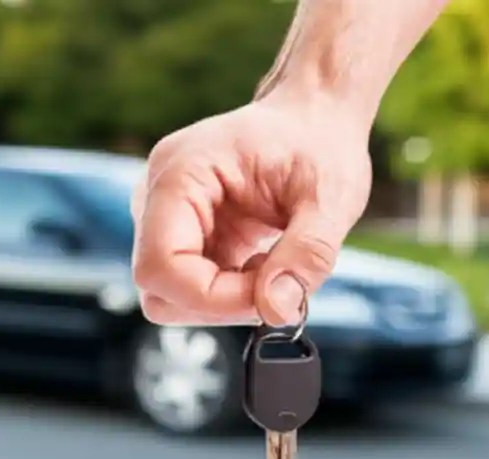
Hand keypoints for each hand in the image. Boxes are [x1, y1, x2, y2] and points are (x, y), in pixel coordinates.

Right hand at [130, 88, 371, 327]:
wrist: (314, 117)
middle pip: (159, 288)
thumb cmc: (320, 143)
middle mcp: (157, 194)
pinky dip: (230, 290)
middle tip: (277, 281)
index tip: (272, 296)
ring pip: (171, 295)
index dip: (213, 299)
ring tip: (273, 263)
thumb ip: (306, 255)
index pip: (160, 266)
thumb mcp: (331, 197)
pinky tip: (262, 259)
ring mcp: (164, 216)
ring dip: (226, 298)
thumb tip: (277, 310)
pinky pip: (191, 286)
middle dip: (220, 302)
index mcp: (181, 172)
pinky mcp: (181, 234)